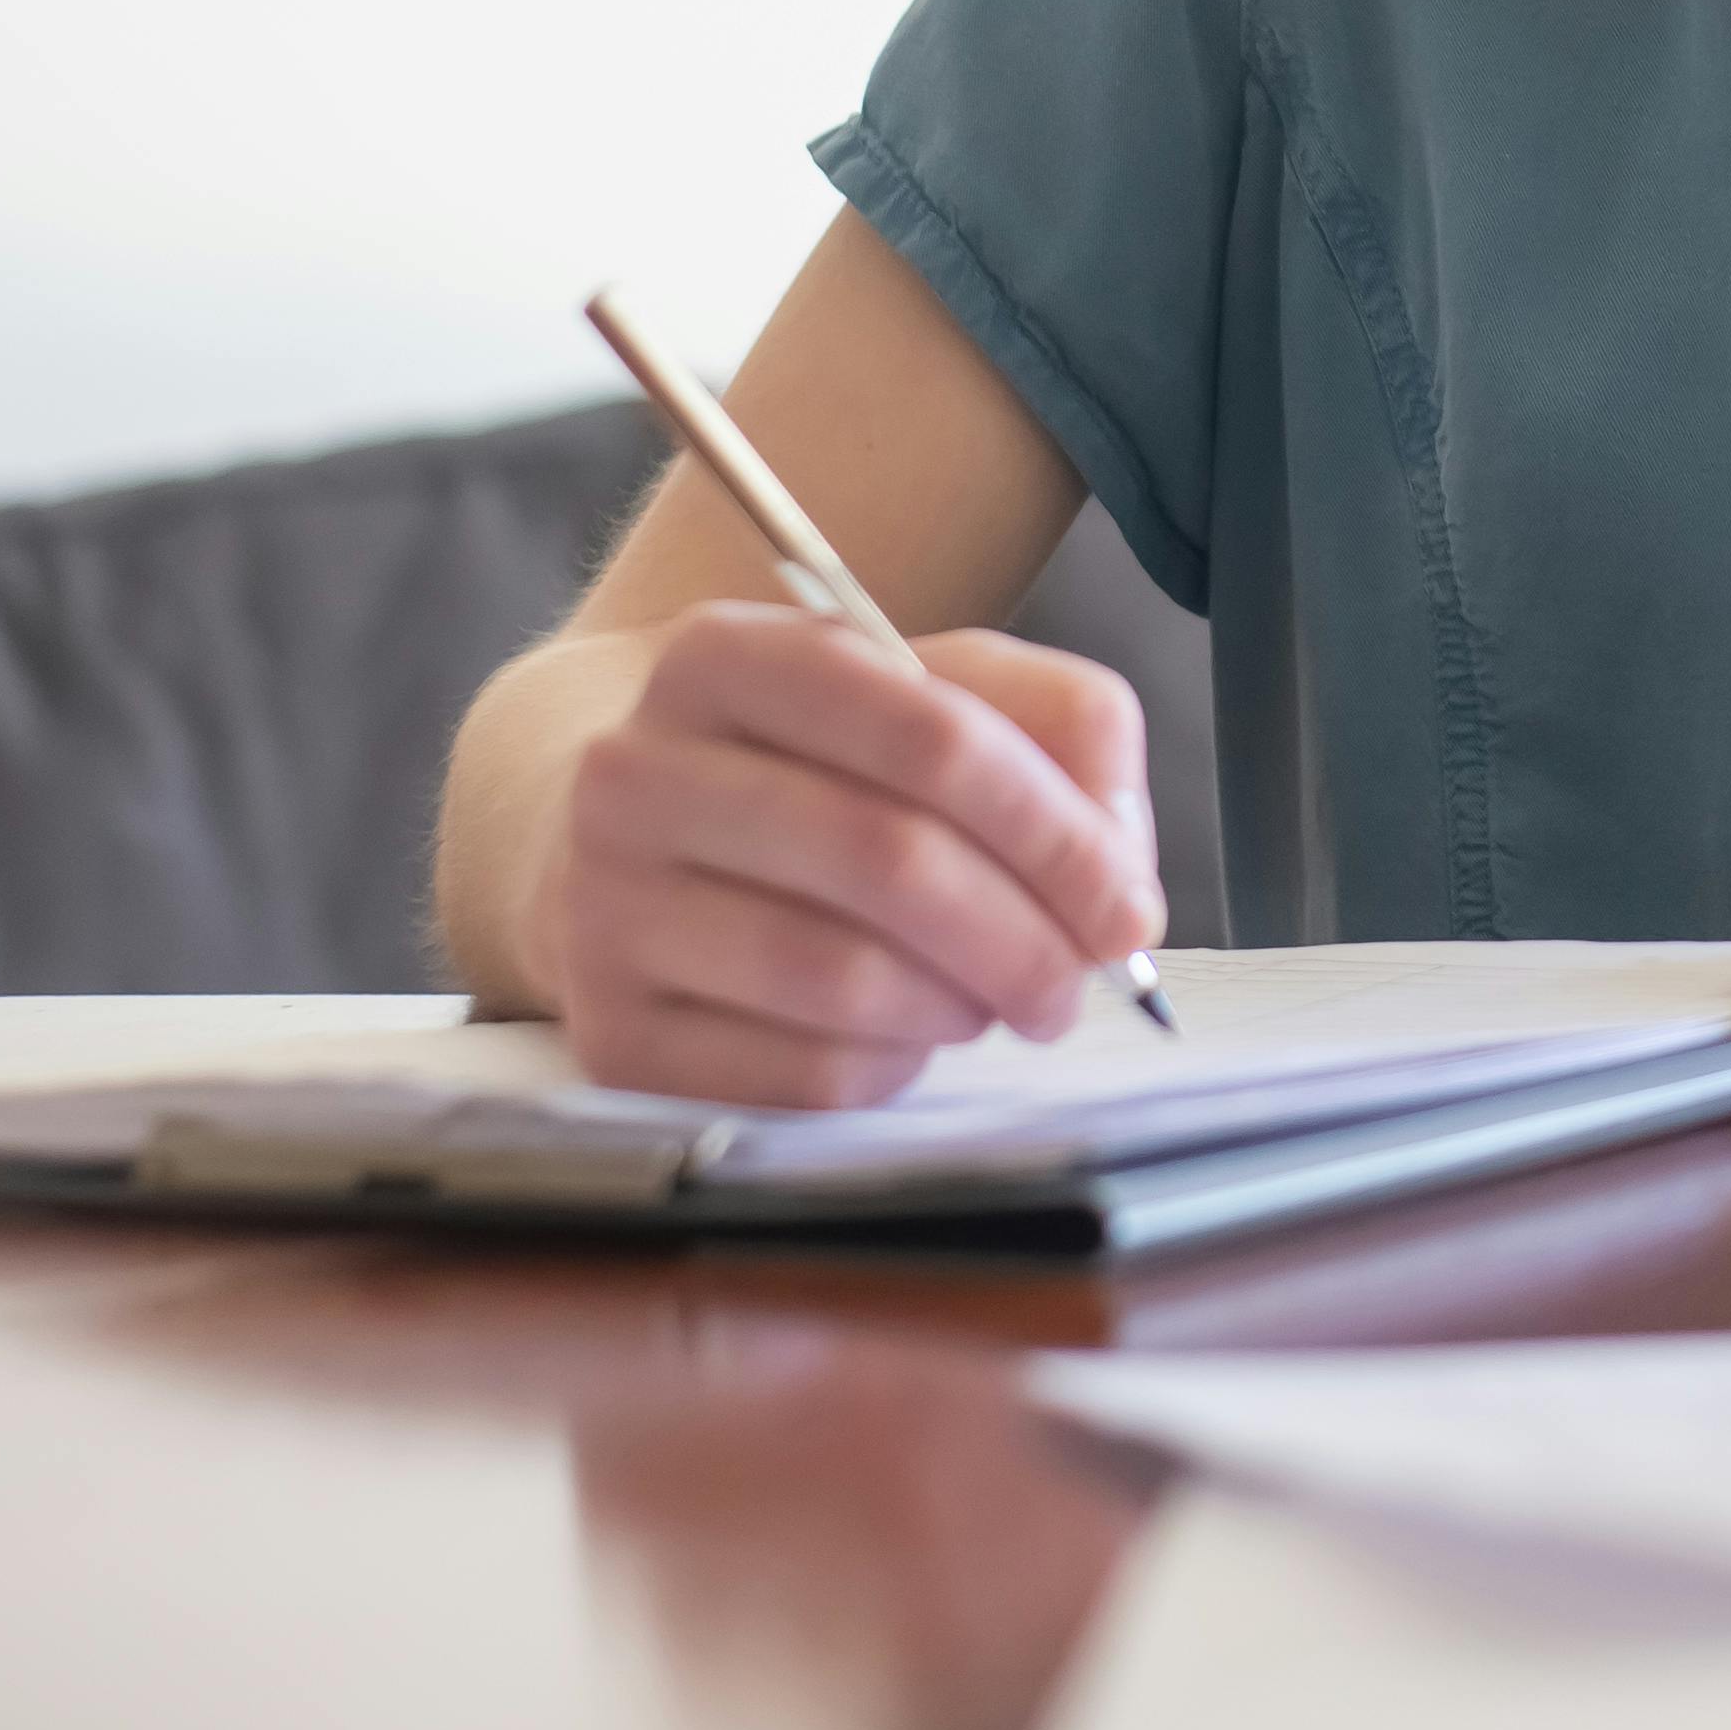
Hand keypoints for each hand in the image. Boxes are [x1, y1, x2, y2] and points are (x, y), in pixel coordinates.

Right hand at [550, 608, 1163, 1104]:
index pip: (931, 735)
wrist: (621, 837)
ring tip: (994, 999)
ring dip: (961, 1005)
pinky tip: (901, 1035)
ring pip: (842, 979)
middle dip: (1025, 938)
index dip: (1056, 832)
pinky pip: (798, 1075)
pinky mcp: (607, 1033)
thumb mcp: (928, 689)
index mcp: (724, 655)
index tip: (1126, 904)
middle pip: (888, 860)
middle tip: (1079, 982)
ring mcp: (604, 907)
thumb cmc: (813, 762)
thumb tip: (1116, 858)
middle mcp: (636, 772)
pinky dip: (889, 1068)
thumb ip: (1055, 723)